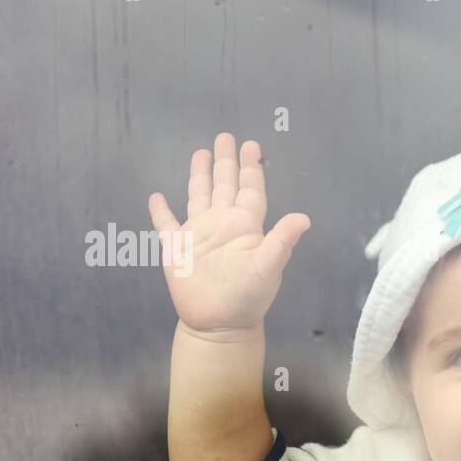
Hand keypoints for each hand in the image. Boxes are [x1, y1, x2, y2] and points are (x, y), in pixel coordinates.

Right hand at [149, 132, 310, 334]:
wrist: (219, 324)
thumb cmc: (247, 297)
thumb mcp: (268, 267)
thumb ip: (282, 241)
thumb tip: (304, 217)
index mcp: (245, 226)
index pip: (250, 190)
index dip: (252, 168)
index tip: (252, 145)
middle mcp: (223, 225)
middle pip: (225, 185)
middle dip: (226, 161)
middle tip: (226, 136)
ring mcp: (199, 235)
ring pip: (199, 196)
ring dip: (199, 176)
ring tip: (200, 152)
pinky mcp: (177, 248)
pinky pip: (166, 224)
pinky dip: (160, 210)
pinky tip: (156, 195)